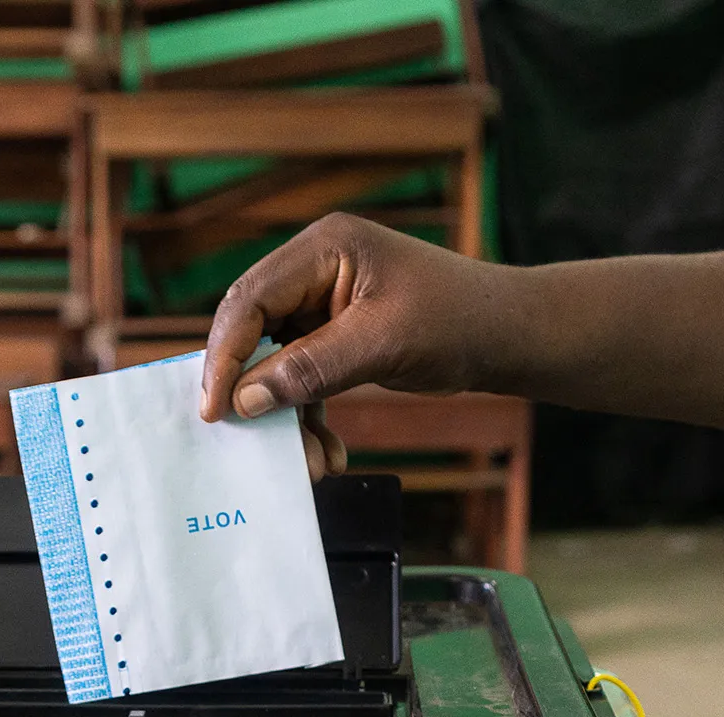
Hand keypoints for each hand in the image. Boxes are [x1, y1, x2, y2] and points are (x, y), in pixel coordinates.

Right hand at [200, 213, 496, 425]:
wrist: (508, 336)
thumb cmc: (456, 322)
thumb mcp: (381, 345)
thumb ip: (309, 369)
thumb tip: (244, 401)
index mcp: (323, 249)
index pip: (250, 300)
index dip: (225, 355)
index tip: (215, 410)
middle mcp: (316, 270)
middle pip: (253, 331)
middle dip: (252, 391)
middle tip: (245, 437)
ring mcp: (324, 303)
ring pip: (275, 363)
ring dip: (286, 414)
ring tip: (309, 460)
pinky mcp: (336, 335)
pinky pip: (303, 377)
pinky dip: (310, 416)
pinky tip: (328, 451)